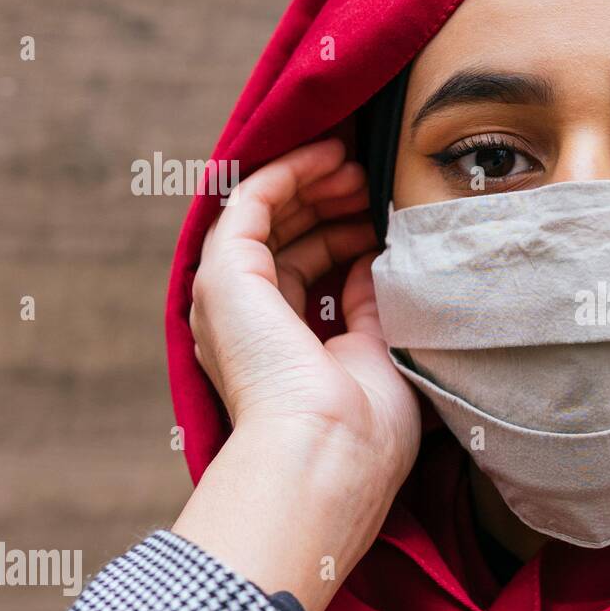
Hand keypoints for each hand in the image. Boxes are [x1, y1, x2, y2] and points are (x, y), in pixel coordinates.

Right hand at [173, 139, 418, 610]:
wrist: (330, 454)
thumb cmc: (365, 428)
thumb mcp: (379, 353)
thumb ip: (370, 305)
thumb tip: (369, 261)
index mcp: (281, 348)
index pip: (305, 273)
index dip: (343, 236)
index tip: (383, 217)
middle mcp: (247, 324)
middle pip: (284, 240)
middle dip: (328, 203)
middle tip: (372, 182)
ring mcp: (231, 299)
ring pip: (265, 216)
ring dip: (312, 182)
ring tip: (359, 165)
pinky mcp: (226, 276)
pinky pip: (250, 201)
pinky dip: (288, 171)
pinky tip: (329, 156)